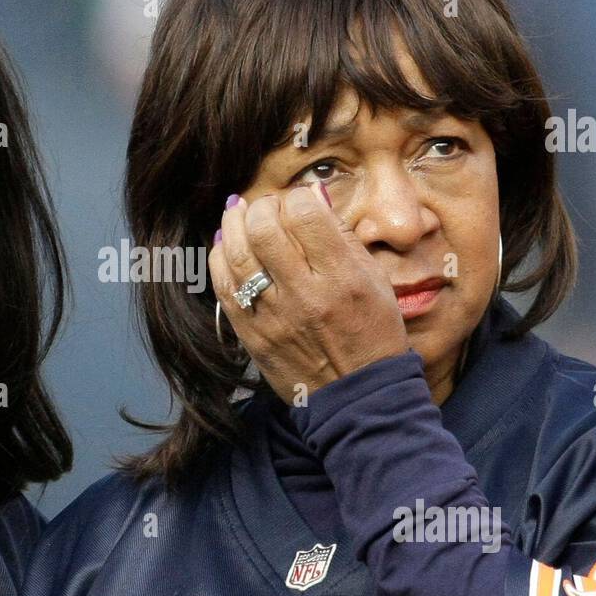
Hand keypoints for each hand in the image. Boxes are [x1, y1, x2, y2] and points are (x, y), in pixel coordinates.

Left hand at [208, 186, 407, 403]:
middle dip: (263, 206)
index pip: (305, 214)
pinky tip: (226, 245)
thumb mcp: (375, 280)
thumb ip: (343, 237)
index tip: (300, 203)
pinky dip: (220, 258)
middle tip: (268, 206)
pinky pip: (223, 286)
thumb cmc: (373, 334)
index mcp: (342, 278)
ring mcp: (273, 317)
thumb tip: (312, 197)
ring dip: (234, 224)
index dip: (298, 198)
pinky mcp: (251, 335)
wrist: (359, 397)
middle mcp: (305, 295)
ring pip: (237, 254)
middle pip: (264, 228)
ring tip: (240, 213)